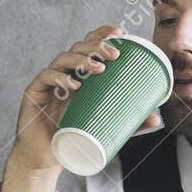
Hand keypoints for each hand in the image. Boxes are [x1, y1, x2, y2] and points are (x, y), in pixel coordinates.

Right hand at [0, 24, 159, 191]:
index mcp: (80, 74)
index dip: (101, 34)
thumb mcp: (105, 126)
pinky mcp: (34, 93)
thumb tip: (157, 117)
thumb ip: (129, 121)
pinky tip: (74, 85)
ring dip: (81, 60)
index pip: (88, 45)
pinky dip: (60, 78)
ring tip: (98, 69)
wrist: (46, 158)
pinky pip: (45, 78)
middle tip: (114, 55)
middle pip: (78, 48)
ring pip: (62, 59)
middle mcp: (64, 73)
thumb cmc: (74, 136)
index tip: (120, 33)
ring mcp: (48, 82)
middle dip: (96, 46)